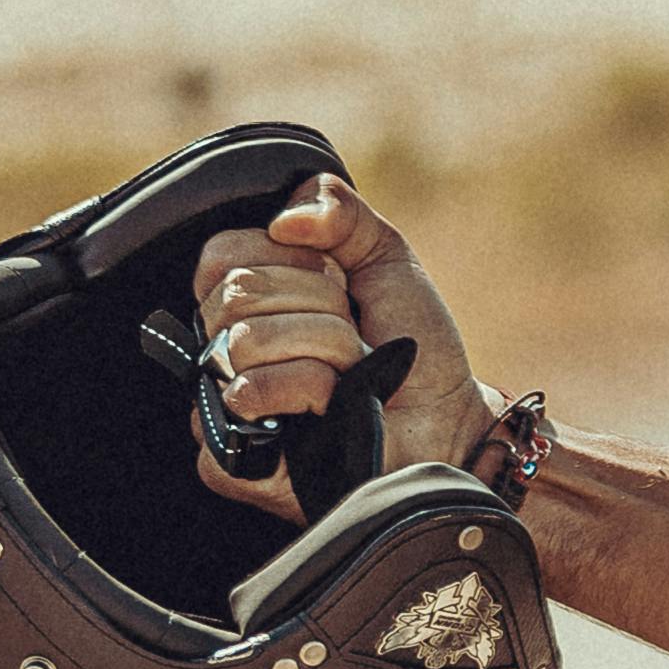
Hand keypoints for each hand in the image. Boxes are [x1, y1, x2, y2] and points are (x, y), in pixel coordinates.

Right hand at [187, 173, 482, 519]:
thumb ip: (340, 212)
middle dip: (321, 307)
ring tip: (349, 370)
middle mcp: (224, 348)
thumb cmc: (411, 343)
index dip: (291, 260)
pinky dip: (311, 391)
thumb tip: (285, 217)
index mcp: (248, 300)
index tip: (336, 282)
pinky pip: (250, 394)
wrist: (446, 416)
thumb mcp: (386, 257)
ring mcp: (222, 401)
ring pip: (246, 342)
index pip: (221, 254)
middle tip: (352, 333)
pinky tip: (332, 405)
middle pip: (238, 294)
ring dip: (326, 349)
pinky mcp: (229, 455)